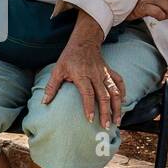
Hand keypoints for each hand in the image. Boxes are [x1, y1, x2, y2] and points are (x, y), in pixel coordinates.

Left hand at [42, 14, 125, 129]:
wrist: (84, 41)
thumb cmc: (69, 57)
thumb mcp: (58, 69)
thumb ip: (52, 86)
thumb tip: (44, 102)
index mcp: (82, 75)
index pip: (88, 93)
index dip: (89, 107)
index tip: (90, 119)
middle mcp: (95, 75)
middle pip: (104, 96)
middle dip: (106, 112)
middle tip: (106, 126)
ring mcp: (104, 73)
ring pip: (115, 91)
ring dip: (117, 107)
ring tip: (117, 121)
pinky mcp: (110, 71)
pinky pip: (119, 82)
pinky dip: (123, 92)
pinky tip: (123, 103)